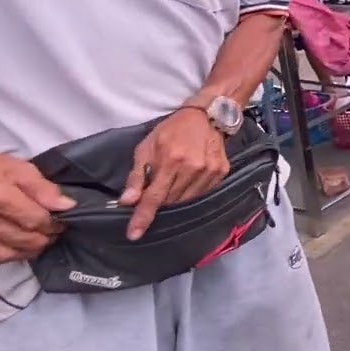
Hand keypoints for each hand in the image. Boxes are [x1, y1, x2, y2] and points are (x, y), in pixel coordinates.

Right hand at [0, 149, 72, 262]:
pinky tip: (18, 246)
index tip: (60, 221)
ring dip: (29, 251)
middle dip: (44, 238)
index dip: (53, 224)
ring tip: (39, 241)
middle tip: (53, 232)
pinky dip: (9, 254)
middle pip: (23, 240)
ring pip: (7, 254)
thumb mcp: (14, 168)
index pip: (35, 220)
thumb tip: (66, 206)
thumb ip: (42, 187)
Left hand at [120, 109, 228, 240]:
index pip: (154, 197)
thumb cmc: (172, 130)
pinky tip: (188, 179)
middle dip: (159, 201)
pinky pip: (201, 194)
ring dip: (175, 198)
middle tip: (156, 188)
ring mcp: (209, 172)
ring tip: (173, 182)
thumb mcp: (147, 147)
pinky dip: (190, 192)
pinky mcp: (221, 173)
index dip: (143, 217)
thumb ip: (137, 176)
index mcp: (171, 160)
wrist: (207, 116)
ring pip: (186, 201)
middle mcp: (192, 168)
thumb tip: (128, 201)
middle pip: (170, 201)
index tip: (134, 235)